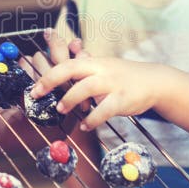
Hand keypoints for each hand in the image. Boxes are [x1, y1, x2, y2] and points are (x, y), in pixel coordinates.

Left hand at [29, 31, 169, 130]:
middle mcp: (102, 69)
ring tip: (60, 110)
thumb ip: (84, 68)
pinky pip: (105, 110)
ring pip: (87, 88)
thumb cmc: (124, 75)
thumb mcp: (104, 67)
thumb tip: (59, 68)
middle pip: (72, 69)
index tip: (33, 85)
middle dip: (51, 80)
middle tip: (37, 94)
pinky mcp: (123, 99)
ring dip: (70, 99)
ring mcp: (113, 83)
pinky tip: (86, 125)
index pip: (67, 62)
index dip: (48, 72)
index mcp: (94, 62)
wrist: (155, 81)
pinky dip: (93, 119)